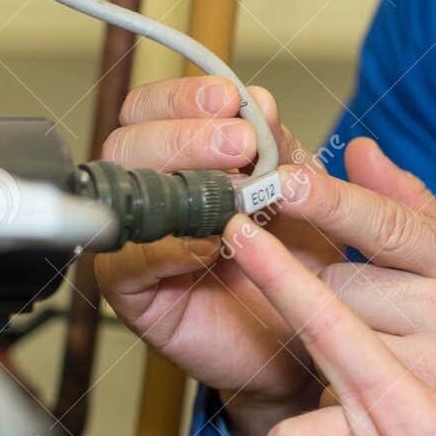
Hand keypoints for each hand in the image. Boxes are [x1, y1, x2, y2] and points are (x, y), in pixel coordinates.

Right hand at [96, 76, 341, 435]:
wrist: (310, 339)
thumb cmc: (304, 262)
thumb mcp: (308, 192)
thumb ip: (288, 146)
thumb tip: (260, 101)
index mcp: (190, 155)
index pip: (158, 106)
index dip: (185, 96)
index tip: (231, 98)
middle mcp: (156, 190)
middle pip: (130, 139)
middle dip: (185, 132)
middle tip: (240, 143)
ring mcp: (138, 239)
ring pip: (125, 192)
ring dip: (177, 178)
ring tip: (233, 188)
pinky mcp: (134, 293)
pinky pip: (128, 262)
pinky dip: (167, 247)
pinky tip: (210, 243)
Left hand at [271, 147, 435, 435]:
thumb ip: (405, 204)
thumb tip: (359, 149)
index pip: (386, 223)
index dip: (328, 200)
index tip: (279, 180)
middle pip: (340, 282)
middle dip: (330, 288)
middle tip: (360, 307)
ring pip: (330, 332)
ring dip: (329, 335)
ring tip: (371, 346)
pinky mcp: (413, 420)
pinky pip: (333, 384)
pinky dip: (333, 383)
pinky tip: (360, 388)